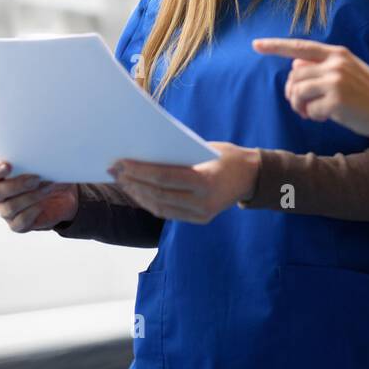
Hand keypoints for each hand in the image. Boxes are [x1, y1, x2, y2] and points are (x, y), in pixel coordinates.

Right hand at [0, 158, 78, 232]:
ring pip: (9, 207)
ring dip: (30, 197)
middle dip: (17, 185)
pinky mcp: (17, 225)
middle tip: (37, 179)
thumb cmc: (48, 174)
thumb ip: (35, 158)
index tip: (8, 166)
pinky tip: (42, 205)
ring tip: (48, 188)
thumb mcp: (43, 163)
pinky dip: (32, 212)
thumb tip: (40, 155)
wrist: (63, 196)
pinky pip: (19, 222)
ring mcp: (5, 211)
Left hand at [109, 142, 259, 224]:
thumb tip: (145, 153)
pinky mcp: (200, 219)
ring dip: (138, 194)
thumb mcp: (206, 149)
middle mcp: (203, 202)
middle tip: (115, 170)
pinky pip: (168, 213)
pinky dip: (150, 202)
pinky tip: (138, 191)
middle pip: (158, 194)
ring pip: (160, 207)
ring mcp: (201, 214)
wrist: (253, 177)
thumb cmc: (227, 157)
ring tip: (122, 181)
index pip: (164, 177)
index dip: (140, 171)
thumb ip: (180, 155)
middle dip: (134, 182)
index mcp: (205, 181)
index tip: (122, 162)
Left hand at [253, 37, 368, 138]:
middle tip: (303, 107)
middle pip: (294, 75)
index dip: (276, 46)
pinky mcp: (335, 101)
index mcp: (338, 53)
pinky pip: (310, 110)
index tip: (256, 45)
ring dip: (300, 107)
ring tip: (313, 114)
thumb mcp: (350, 72)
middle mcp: (335, 63)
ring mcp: (335, 81)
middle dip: (293, 93)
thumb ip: (325, 67)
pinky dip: (315, 117)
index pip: (300, 47)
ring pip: (297, 92)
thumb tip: (297, 68)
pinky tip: (328, 118)